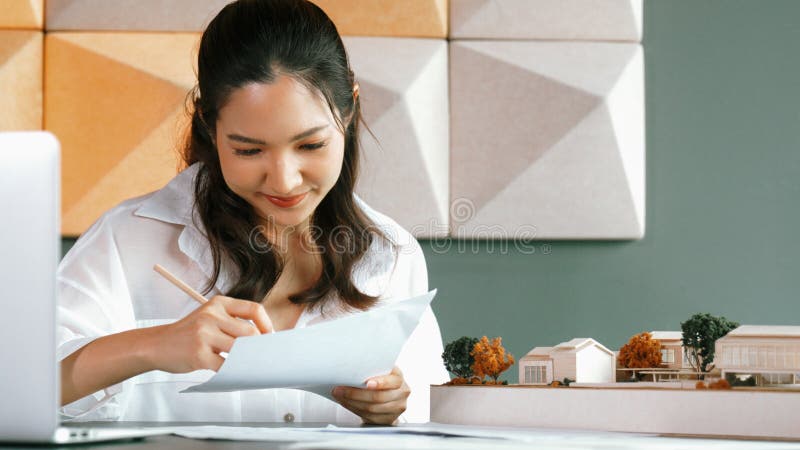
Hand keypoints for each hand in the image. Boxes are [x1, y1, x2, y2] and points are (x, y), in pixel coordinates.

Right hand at [146, 295, 272, 372]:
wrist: (155, 344)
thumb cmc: (187, 333)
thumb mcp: (208, 317)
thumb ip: (232, 323)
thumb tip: (261, 339)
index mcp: (218, 303)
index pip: (254, 309)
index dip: (267, 325)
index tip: (270, 337)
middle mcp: (211, 316)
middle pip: (250, 332)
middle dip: (259, 346)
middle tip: (262, 356)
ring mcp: (204, 335)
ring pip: (239, 350)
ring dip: (248, 360)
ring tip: (250, 365)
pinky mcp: (198, 355)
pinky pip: (226, 366)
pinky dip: (234, 371)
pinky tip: (235, 372)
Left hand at [331, 366, 409, 424]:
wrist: (387, 393)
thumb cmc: (380, 378)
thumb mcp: (380, 370)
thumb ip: (371, 370)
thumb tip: (350, 368)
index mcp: (399, 378)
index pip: (392, 381)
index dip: (380, 383)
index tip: (367, 383)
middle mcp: (402, 393)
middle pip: (378, 397)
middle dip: (355, 393)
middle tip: (339, 389)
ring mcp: (397, 407)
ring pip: (372, 408)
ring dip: (352, 402)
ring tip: (339, 396)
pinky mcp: (389, 419)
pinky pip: (369, 417)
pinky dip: (354, 409)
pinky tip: (346, 403)